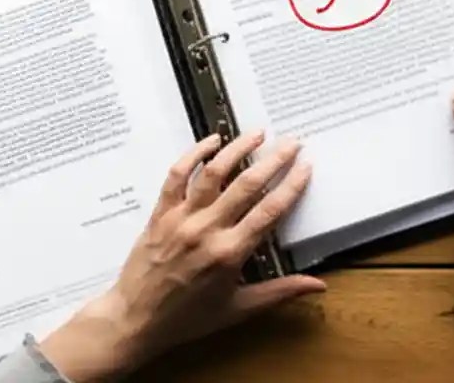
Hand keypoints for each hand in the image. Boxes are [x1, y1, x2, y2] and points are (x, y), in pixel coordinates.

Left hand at [39, 132, 324, 381]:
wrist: (135, 320)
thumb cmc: (188, 319)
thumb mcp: (238, 310)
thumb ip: (279, 292)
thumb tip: (318, 285)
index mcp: (230, 254)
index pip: (270, 211)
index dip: (291, 186)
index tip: (306, 167)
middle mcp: (207, 230)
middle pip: (247, 185)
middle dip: (274, 160)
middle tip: (291, 142)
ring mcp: (181, 218)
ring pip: (213, 173)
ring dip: (237, 148)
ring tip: (257, 133)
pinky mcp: (160, 213)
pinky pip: (177, 176)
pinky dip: (194, 154)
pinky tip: (211, 141)